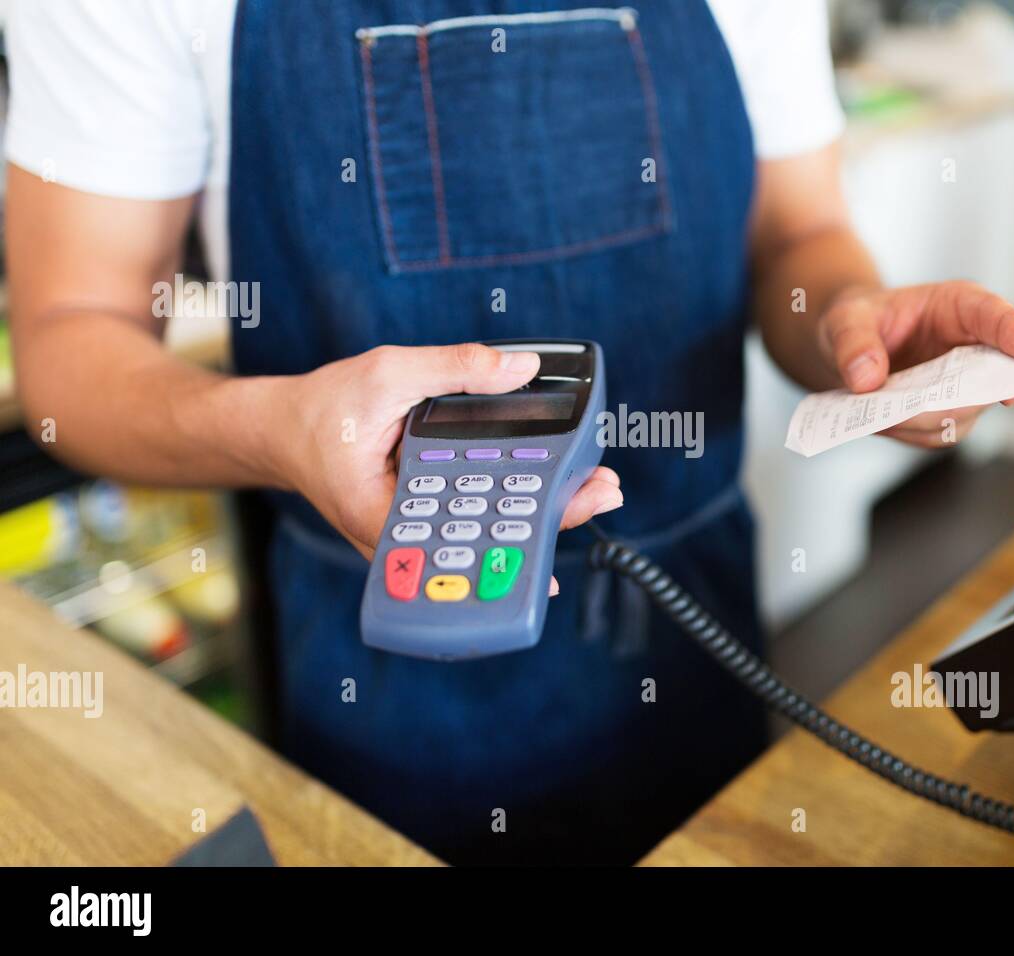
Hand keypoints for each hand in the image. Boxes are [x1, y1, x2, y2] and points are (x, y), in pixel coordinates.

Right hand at [268, 343, 622, 592]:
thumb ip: (455, 368)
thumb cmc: (325, 409)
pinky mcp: (423, 517)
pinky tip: (554, 495)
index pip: (469, 528)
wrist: (280, 431)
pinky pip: (473, 516)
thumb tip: (523, 367)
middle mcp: (404, 536)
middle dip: (552, 516)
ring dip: (541, 510)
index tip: (571, 504)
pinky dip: (512, 502)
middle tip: (606, 488)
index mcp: (386, 514)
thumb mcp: (387, 372)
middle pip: (491, 535)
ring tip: (595, 489)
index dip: (525, 523)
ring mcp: (415, 531)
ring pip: (487, 530)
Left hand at [816, 281, 1013, 446]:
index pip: (996, 317)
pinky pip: (940, 432)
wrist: (850, 349)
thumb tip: (867, 379)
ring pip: (966, 413)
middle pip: (991, 376)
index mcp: (960, 306)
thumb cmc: (859, 321)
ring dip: (927, 417)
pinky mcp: (950, 415)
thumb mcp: (845, 319)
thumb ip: (854, 343)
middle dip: (964, 393)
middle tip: (921, 401)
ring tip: (885, 407)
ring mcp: (965, 385)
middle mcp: (973, 346)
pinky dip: (912, 431)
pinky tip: (887, 416)